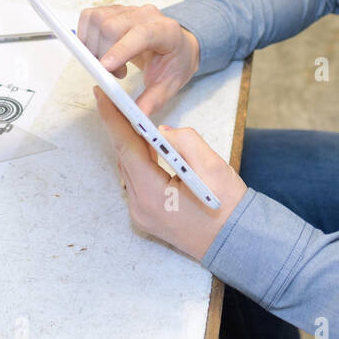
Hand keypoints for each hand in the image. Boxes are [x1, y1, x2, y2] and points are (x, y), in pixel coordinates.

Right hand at [77, 4, 200, 116]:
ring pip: (97, 19)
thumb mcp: (170, 85)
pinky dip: (87, 35)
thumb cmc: (175, 61)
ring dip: (94, 46)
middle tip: (116, 74)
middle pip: (111, 26)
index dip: (121, 49)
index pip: (141, 34)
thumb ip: (153, 100)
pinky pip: (90, 17)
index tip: (105, 67)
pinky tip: (99, 50)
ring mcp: (129, 10)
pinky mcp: (114, 11)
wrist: (177, 45)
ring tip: (110, 64)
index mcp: (165, 31)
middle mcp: (146, 15)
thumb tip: (138, 115)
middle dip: (103, 54)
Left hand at [92, 85, 245, 261]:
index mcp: (153, 195)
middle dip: (120, 127)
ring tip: (127, 115)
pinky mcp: (147, 215)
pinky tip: (142, 143)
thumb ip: (185, 141)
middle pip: (124, 158)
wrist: (236, 242)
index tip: (102, 95)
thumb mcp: (212, 166)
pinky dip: (139, 159)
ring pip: (129, 168)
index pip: (126, 149)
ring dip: (130, 142)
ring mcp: (141, 214)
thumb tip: (161, 130)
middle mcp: (140, 207)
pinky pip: (136, 180)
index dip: (113, 119)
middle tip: (114, 98)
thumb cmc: (228, 207)